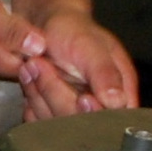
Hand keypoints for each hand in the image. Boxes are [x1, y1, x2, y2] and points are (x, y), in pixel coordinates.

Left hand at [19, 8, 136, 118]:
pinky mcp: (51, 114)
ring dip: (39, 94)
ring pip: (56, 123)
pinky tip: (29, 79)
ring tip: (32, 65)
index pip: (114, 119)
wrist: (46, 26)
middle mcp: (100, 109)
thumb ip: (105, 73)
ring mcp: (73, 114)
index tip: (82, 97)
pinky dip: (30, 101)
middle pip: (81, 124)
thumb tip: (117, 101)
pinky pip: (38, 121)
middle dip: (58, 94)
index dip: (99, 114)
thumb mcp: (92, 46)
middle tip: (40, 65)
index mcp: (122, 94)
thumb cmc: (74, 31)